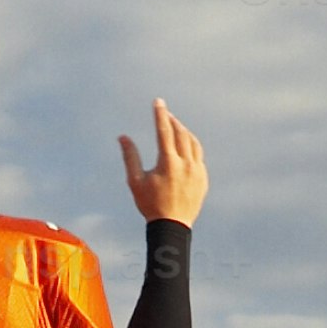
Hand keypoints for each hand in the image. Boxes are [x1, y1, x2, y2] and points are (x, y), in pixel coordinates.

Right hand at [123, 99, 208, 223]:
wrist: (172, 226)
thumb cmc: (150, 204)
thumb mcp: (135, 181)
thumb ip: (130, 157)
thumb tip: (123, 137)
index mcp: (168, 163)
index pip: (164, 131)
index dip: (160, 114)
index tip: (158, 101)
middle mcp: (186, 164)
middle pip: (181, 133)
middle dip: (172, 121)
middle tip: (166, 114)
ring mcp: (197, 171)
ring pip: (193, 143)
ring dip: (184, 132)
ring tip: (175, 127)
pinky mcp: (203, 178)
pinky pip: (199, 156)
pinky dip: (191, 146)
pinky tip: (185, 146)